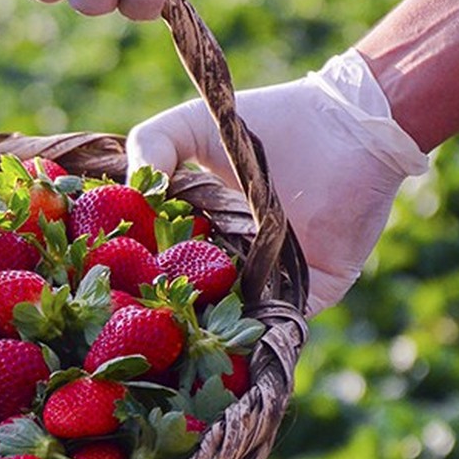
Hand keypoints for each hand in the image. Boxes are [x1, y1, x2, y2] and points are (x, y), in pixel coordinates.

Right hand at [126, 49, 429, 314]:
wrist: (346, 125)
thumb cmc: (267, 121)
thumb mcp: (189, 125)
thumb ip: (150, 147)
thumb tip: (129, 194)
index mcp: (200, 227)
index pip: (161, 258)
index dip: (136, 270)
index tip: (112, 277)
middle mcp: (231, 258)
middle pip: (190, 296)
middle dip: (166, 308)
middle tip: (139, 312)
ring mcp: (269, 280)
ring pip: (229, 321)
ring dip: (205, 329)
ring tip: (174, 332)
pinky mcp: (310, 292)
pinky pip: (278, 327)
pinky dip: (256, 336)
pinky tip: (225, 337)